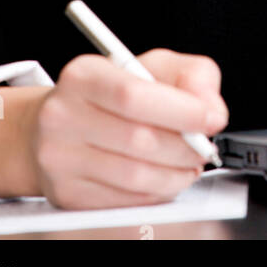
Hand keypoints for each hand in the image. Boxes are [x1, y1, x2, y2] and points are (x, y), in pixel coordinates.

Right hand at [30, 48, 227, 208]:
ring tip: (189, 163)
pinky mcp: (68, 194)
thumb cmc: (110, 94)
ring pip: (135, 176)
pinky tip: (165, 176)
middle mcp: (63, 116)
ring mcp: (61, 159)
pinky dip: (157, 191)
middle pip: (139, 139)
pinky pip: (126, 200)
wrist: (55, 126)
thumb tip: (211, 109)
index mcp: (83, 76)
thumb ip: (190, 75)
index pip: (132, 95)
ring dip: (176, 173)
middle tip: (204, 145)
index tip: (211, 118)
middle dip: (185, 147)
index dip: (180, 110)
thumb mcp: (151, 66)